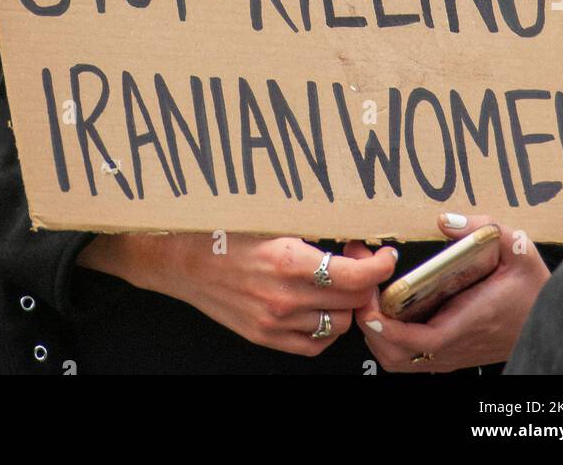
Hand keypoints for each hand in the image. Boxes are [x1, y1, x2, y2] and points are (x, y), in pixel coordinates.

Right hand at [76, 232, 399, 356]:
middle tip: (357, 256)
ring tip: (338, 280)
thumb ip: (310, 226)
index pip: (357, 275)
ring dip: (347, 303)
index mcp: (287, 259)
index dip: (380, 265)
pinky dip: (325, 328)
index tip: (385, 253)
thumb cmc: (218, 230)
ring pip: (338, 324)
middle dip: (365, 279)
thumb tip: (349, 223)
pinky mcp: (264, 337)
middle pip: (353, 301)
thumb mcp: (268, 217)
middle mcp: (284, 297)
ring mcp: (274, 322)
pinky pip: (313, 344)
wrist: (176, 259)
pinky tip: (320, 305)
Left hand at [351, 212, 550, 372]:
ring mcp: (455, 354)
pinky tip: (392, 309)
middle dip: (371, 328)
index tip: (369, 305)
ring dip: (379, 336)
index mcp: (471, 320)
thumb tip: (445, 220)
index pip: (419, 340)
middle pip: (399, 357)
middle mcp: (458, 344)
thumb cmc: (535, 286)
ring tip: (373, 298)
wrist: (554, 320)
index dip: (386, 329)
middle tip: (364, 290)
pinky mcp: (454, 355)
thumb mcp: (517, 247)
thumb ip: (483, 228)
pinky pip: (413, 358)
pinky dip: (392, 340)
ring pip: (402, 361)